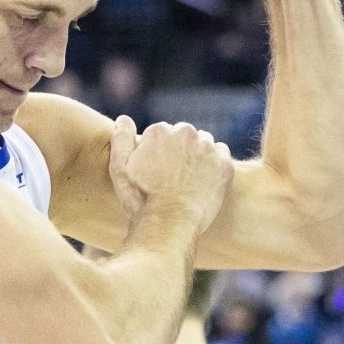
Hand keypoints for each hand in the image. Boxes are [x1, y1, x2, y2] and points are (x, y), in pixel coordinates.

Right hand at [111, 119, 233, 233]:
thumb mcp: (119, 170)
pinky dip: (215, 164)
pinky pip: (221, 154)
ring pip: (203, 144)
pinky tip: (205, 180)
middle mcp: (185, 133)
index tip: (157, 170)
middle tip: (174, 176)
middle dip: (179, 150)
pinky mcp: (224, 164)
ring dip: (198, 155)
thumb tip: (124, 119)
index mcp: (159, 132)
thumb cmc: (141, 200)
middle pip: (184, 136)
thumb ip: (120, 139)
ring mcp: (207, 148)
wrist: (170, 224)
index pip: (162, 134)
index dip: (158, 153)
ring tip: (189, 180)